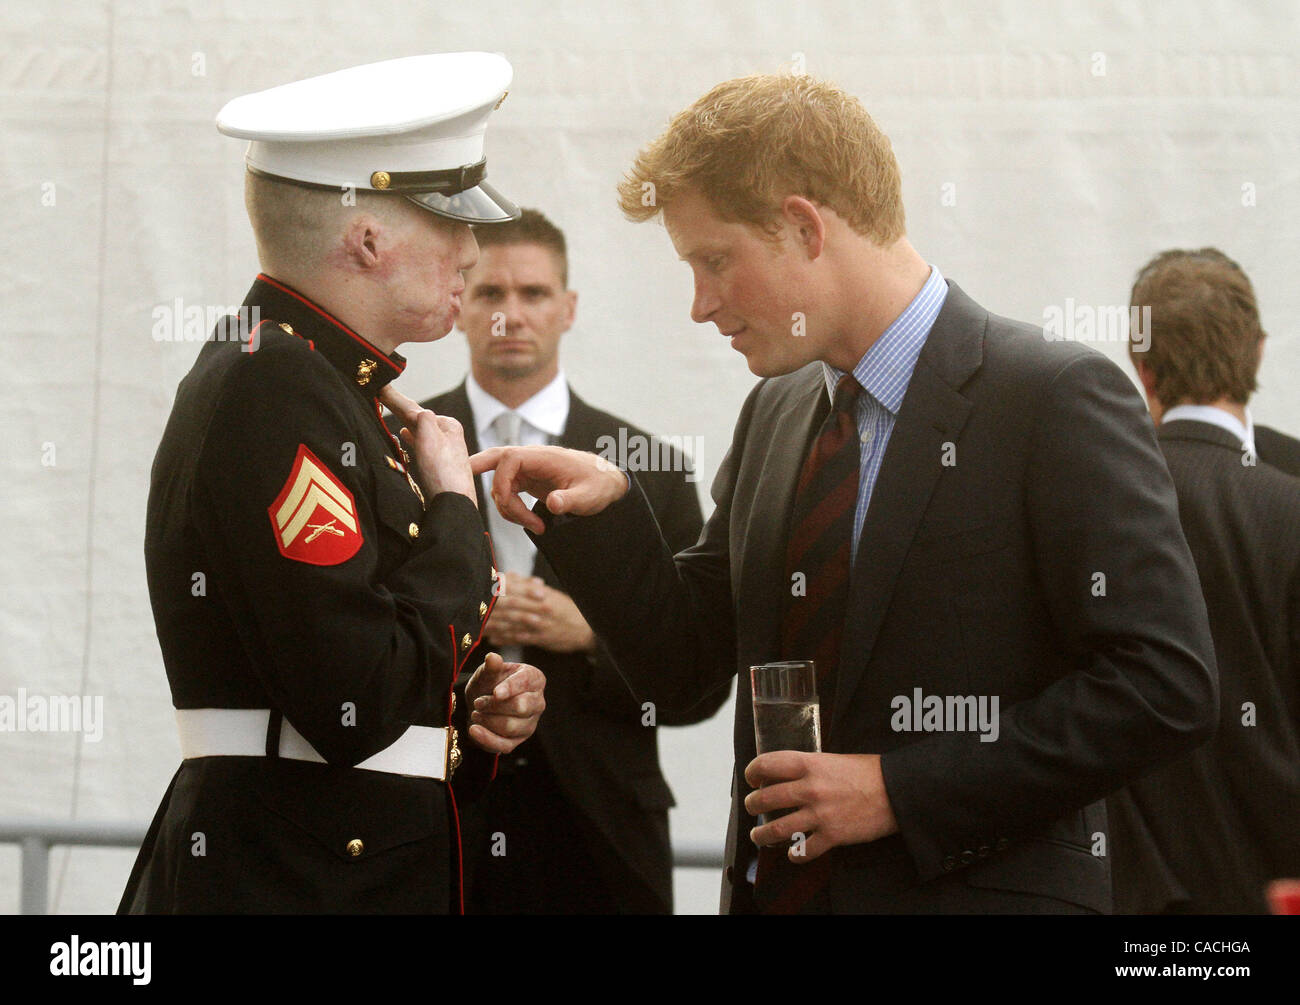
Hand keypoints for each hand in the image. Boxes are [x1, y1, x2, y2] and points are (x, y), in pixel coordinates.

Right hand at [380, 386, 475, 505]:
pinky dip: (412, 438)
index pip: (416, 410)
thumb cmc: (442, 472)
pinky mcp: (439, 468)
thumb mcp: (429, 436)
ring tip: (393, 413)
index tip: (380, 386)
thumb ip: (421, 417)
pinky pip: (421, 445)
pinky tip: (406, 437)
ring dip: (406, 423)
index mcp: (448, 425)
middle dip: (402, 410)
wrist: (453, 505)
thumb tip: (415, 412)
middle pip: (419, 420)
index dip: (396, 400)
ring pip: (420, 432)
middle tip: (383, 395)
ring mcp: (445, 453)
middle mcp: (449, 437)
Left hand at [463, 651, 545, 753]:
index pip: (526, 683)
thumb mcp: (487, 672)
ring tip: (475, 713)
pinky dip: (486, 738)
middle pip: (521, 707)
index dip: (511, 688)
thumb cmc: (488, 684)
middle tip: (477, 702)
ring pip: (511, 727)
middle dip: (495, 706)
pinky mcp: (518, 741)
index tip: (495, 692)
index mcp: (534, 679)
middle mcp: (537, 702)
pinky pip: (505, 745)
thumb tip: (492, 657)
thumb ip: (490, 666)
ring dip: (488, 720)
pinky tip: (474, 730)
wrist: (480, 704)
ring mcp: (530, 723)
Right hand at [470, 444, 627, 534]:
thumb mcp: (590, 495)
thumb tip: (553, 504)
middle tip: (457, 477)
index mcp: (543, 456)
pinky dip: (510, 507)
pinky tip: (526, 521)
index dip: (501, 482)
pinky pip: (507, 490)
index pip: (508, 459)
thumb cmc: (599, 484)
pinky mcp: (528, 481)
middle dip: (475, 468)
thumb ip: (571, 500)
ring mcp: (528, 469)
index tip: (514, 509)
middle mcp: (532, 459)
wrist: (607, 482)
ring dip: (507, 507)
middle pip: (495, 458)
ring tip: (536, 527)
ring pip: (500, 482)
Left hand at [483, 572, 595, 652]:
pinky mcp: (541, 639)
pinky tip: (493, 638)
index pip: (518, 589)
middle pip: (513, 605)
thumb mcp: (551, 594)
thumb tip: (512, 575)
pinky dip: (506, 638)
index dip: (501, 588)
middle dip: (494, 606)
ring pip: (514, 623)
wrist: (586, 629)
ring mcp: (541, 624)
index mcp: (543, 594)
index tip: (485, 588)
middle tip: (477, 607)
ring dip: (496, 624)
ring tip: (480, 624)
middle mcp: (541, 608)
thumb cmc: (567, 610)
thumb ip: (530, 585)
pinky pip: (520, 638)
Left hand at [743, 752, 898, 861]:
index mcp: (809, 764)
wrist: (897, 791)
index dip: (752, 771)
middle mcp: (809, 788)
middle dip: (751, 805)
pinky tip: (793, 853)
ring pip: (775, 829)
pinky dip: (794, 854)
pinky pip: (803, 850)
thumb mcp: (834, 759)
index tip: (751, 778)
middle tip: (751, 807)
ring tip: (758, 835)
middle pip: (764, 798)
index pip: (767, 765)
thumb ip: (811, 767)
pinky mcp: (831, 836)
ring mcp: (819, 814)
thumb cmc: (869, 772)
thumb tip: (791, 774)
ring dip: (761, 834)